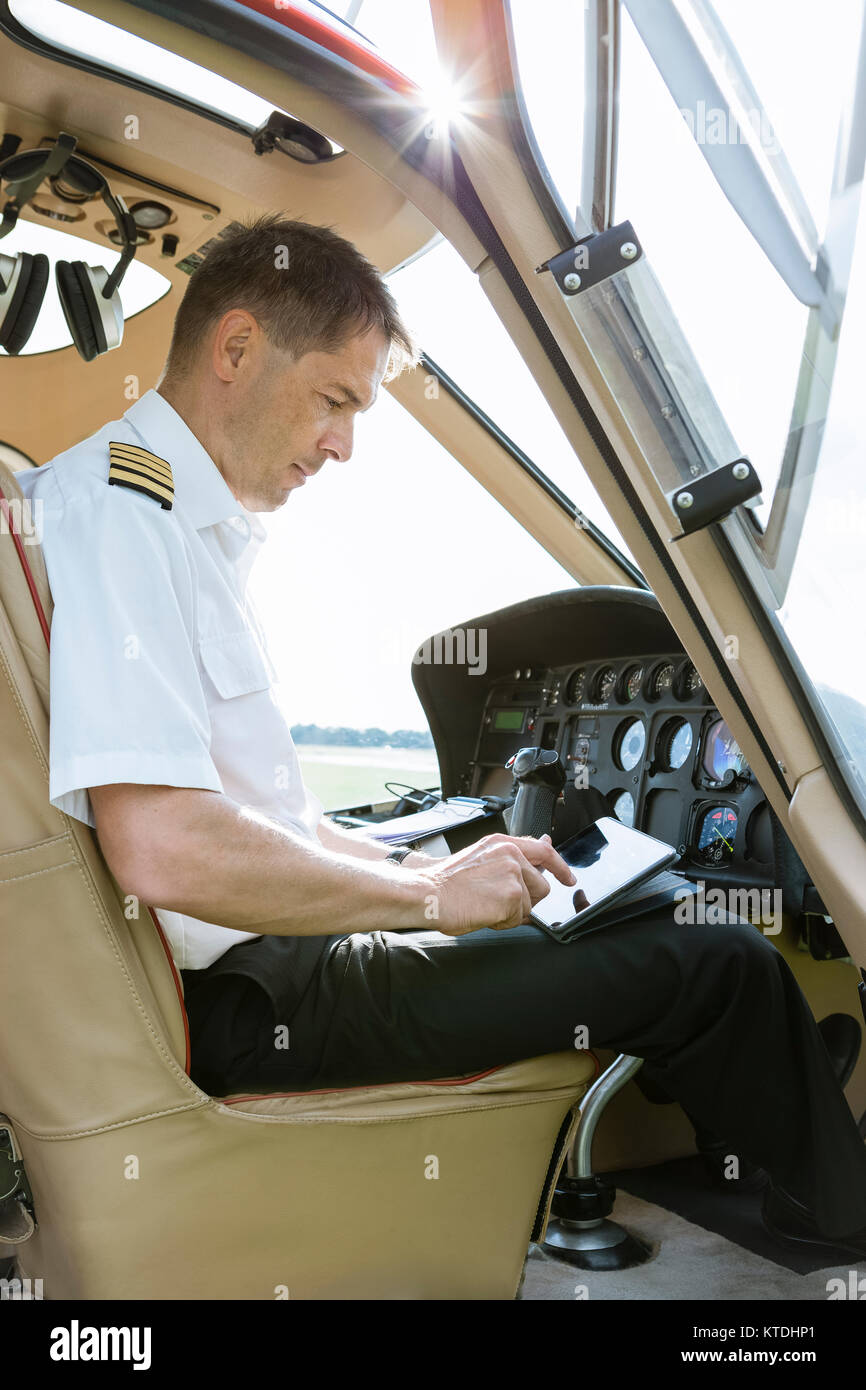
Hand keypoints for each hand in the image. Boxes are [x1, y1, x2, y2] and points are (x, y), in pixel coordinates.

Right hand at [417, 832, 575, 936]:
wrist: (428, 893)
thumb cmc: (447, 882)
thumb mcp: (481, 858)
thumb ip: (512, 856)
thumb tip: (545, 844)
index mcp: (502, 843)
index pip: (543, 851)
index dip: (559, 867)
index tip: (568, 879)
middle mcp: (511, 854)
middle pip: (541, 886)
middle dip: (525, 900)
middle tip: (497, 903)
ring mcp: (514, 874)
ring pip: (531, 905)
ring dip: (512, 912)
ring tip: (485, 906)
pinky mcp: (513, 895)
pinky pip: (519, 918)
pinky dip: (503, 922)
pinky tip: (484, 913)